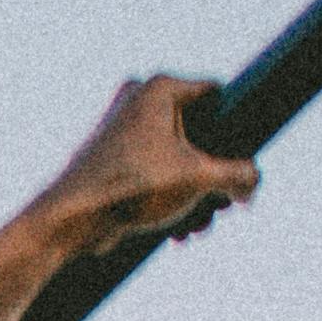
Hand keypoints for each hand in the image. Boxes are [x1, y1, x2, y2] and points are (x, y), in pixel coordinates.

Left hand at [39, 69, 262, 259]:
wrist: (69, 220)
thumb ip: (238, 175)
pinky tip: (178, 232)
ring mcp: (122, 128)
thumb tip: (252, 182)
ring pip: (176, 159)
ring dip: (194, 195)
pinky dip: (168, 198)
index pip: (219, 96)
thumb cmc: (131, 187)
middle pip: (199, 134)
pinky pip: (153, 172)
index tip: (240, 161)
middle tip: (223, 207)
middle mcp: (138, 99)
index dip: (236, 131)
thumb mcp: (199, 179)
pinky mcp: (111, 157)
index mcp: (160, 88)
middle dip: (214, 177)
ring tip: (198, 227)